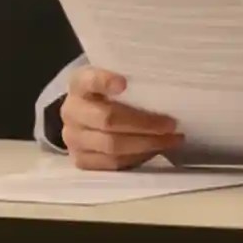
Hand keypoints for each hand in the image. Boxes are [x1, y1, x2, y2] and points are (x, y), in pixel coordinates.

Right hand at [60, 66, 183, 169]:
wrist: (83, 115)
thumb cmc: (107, 94)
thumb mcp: (112, 78)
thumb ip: (130, 81)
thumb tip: (165, 90)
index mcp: (79, 84)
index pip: (89, 80)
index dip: (105, 81)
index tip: (124, 83)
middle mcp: (71, 111)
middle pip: (108, 119)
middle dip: (144, 124)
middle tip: (170, 124)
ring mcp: (73, 138)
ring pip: (112, 146)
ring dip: (146, 144)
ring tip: (171, 139)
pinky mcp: (80, 160)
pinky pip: (111, 164)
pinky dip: (137, 158)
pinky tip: (155, 150)